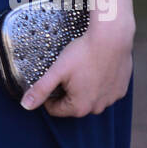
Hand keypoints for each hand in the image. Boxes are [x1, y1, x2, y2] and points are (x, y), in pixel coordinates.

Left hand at [20, 15, 134, 116]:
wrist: (112, 38)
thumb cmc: (84, 52)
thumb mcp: (57, 70)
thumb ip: (41, 89)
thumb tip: (26, 105)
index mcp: (80, 107)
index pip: (56, 110)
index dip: (48, 95)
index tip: (51, 79)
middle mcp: (97, 108)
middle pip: (73, 105)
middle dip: (67, 91)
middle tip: (67, 71)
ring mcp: (111, 99)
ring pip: (90, 98)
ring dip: (84, 88)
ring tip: (82, 68)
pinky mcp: (121, 90)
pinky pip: (105, 91)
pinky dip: (99, 83)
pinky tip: (96, 68)